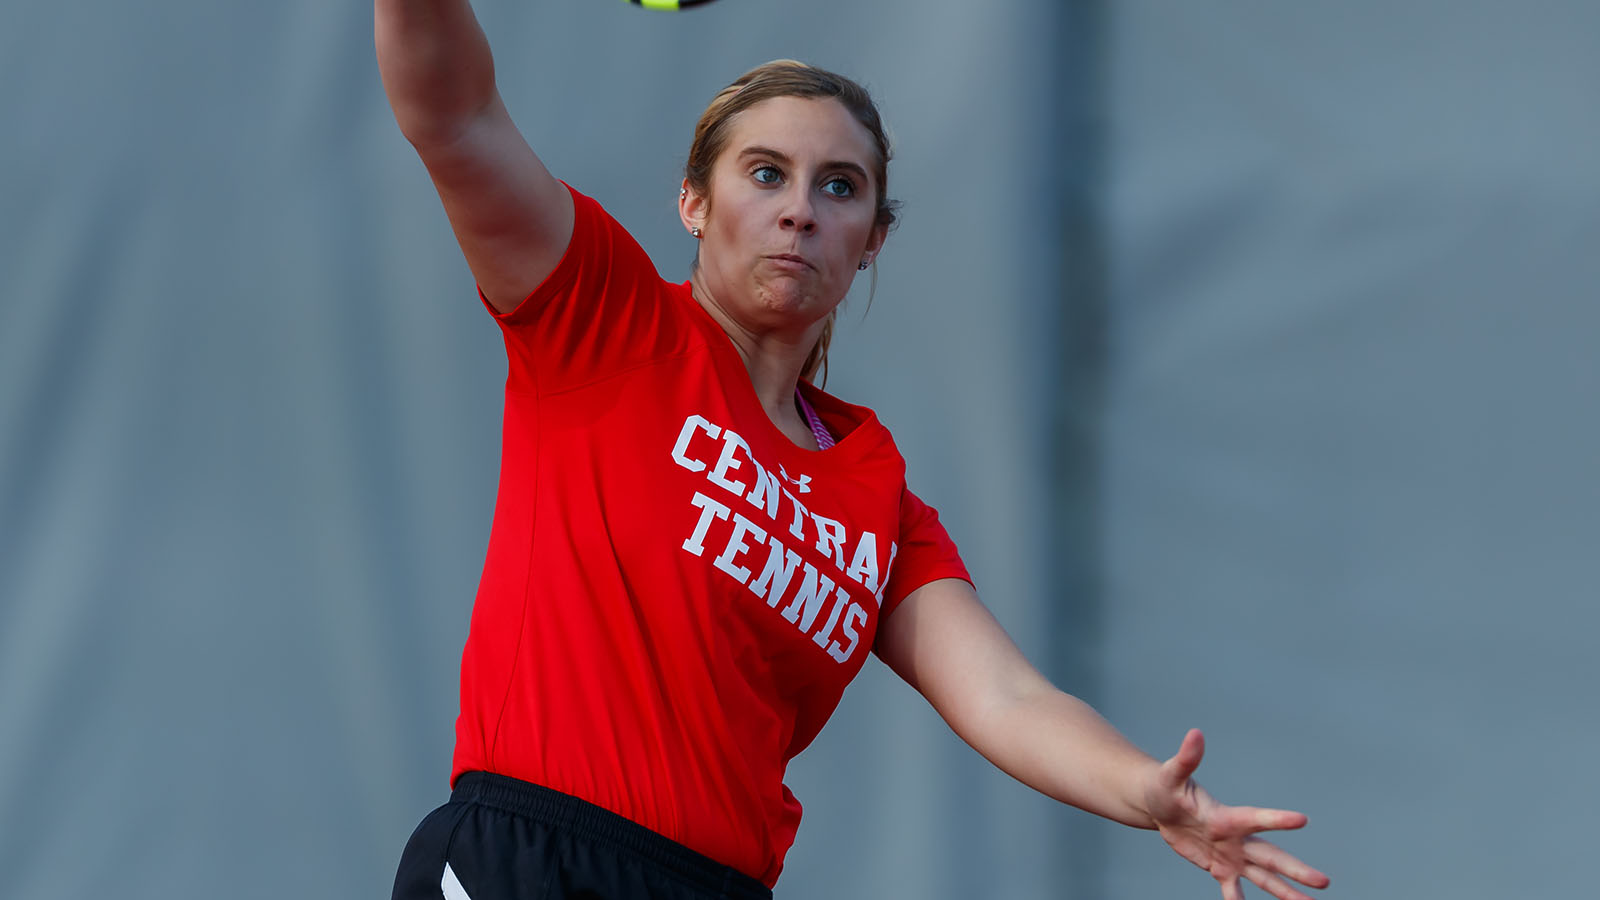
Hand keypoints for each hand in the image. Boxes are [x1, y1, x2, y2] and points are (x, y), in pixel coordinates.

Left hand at [1143, 729, 1330, 899]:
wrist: (1159, 805)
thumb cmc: (1166, 786)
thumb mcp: (1171, 774)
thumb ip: (1186, 758)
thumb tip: (1195, 734)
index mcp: (1227, 817)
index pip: (1256, 819)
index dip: (1276, 820)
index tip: (1302, 820)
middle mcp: (1236, 838)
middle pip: (1270, 856)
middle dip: (1296, 870)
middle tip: (1324, 882)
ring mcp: (1230, 855)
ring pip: (1263, 877)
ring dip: (1286, 892)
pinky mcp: (1219, 868)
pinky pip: (1234, 891)